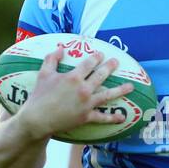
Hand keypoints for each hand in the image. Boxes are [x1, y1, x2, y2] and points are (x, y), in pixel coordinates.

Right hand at [15, 46, 133, 140]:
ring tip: (130, 86)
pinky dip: (113, 118)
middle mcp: (83, 89)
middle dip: (110, 67)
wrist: (38, 119)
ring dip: (120, 90)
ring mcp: (87, 104)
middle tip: (116, 62)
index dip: (96, 57)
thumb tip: (61, 47)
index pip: (89, 64)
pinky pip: (102, 118)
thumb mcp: (44, 74)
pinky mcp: (86, 117)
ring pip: (107, 95)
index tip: (101, 54)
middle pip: (101, 76)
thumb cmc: (39, 96)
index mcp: (73, 77)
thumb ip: (52, 59)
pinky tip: (122, 117)